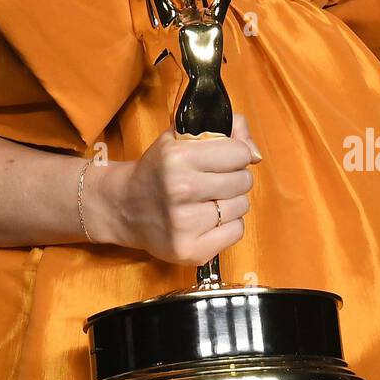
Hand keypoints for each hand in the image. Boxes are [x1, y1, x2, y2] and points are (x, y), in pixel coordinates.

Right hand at [86, 113, 260, 264]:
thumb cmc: (158, 169)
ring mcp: (185, 224)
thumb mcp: (180, 137)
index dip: (235, 154)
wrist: (123, 207)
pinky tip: (207, 219)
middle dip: (234, 177)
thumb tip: (256, 153)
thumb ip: (224, 129)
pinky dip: (228, 225)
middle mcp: (181, 190)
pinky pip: (237, 232)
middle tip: (213, 180)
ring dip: (230, 202)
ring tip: (207, 200)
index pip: (240, 153)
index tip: (222, 158)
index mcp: (178, 158)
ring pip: (242, 207)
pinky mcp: (191, 251)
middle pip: (243, 181)